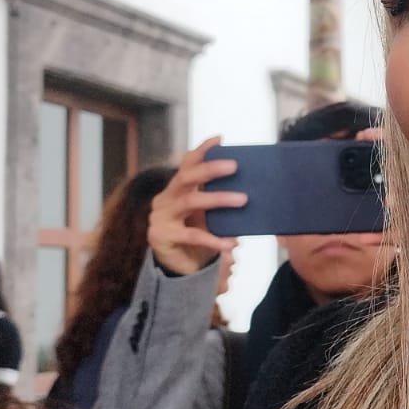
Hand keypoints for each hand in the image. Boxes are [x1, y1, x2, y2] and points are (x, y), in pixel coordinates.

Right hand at [149, 135, 244, 276]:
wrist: (178, 268)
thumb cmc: (196, 236)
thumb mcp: (207, 215)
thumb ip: (216, 199)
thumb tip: (247, 187)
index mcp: (175, 189)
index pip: (186, 164)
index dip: (201, 151)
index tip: (219, 139)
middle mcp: (164, 199)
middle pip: (186, 177)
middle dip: (210, 169)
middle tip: (235, 166)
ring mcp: (161, 217)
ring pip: (190, 201)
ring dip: (218, 199)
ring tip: (243, 199)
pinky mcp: (162, 237)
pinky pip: (192, 235)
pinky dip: (214, 238)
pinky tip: (231, 243)